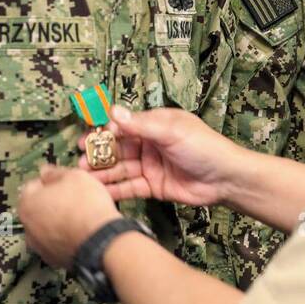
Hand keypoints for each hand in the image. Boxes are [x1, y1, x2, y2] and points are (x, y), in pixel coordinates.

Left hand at [18, 164, 119, 268]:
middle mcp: (28, 227)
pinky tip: (80, 230)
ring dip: (57, 220)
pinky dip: (65, 236)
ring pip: (46, 227)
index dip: (50, 180)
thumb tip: (46, 171)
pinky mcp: (54, 259)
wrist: (101, 242)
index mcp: (27, 204)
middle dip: (52, 202)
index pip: (33, 185)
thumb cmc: (86, 206)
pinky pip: (57, 242)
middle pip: (38, 208)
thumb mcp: (75, 177)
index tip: (63, 180)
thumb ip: (55, 173)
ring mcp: (40, 246)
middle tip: (73, 197)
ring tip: (79, 215)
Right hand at [80, 105, 243, 207]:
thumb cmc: (204, 147)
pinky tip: (99, 191)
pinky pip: (129, 187)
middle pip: (118, 148)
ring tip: (83, 176)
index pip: (124, 126)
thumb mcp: (171, 131)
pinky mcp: (153, 186)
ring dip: (102, 172)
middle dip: (99, 153)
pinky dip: (114, 189)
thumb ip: (141, 125)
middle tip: (79, 159)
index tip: (88, 137)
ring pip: (121, 168)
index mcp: (155, 125)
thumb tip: (114, 112)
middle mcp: (150, 144)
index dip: (105, 131)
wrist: (225, 178)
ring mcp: (150, 166)